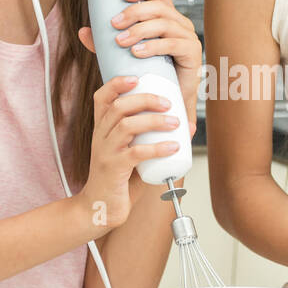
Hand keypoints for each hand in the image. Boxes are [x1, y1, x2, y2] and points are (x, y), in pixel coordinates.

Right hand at [76, 75, 182, 232]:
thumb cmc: (118, 180)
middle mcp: (100, 136)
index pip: (103, 97)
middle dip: (146, 99)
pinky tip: (173, 147)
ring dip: (154, 121)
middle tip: (168, 103)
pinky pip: (136, 153)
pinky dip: (157, 148)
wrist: (98, 209)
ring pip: (127, 125)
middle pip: (119, 106)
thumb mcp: (135, 155)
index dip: (117, 83)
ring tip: (175, 123)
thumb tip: (188, 125)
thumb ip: (156, 139)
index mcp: (102, 129)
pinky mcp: (113, 170)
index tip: (138, 77)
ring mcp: (105, 152)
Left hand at [91, 0, 201, 138]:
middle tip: (114, 24)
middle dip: (134, 12)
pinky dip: (153, 46)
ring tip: (121, 41)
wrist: (167, 99)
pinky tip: (138, 52)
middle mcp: (180, 24)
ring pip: (164, 23)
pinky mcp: (193, 53)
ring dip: (140, 30)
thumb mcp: (124, 54)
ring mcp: (188, 37)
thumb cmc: (151, 73)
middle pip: (159, 7)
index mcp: (167, 18)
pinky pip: (173, 44)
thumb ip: (106, 43)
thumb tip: (83, 31)